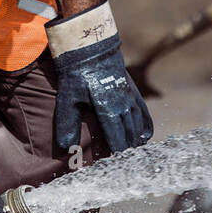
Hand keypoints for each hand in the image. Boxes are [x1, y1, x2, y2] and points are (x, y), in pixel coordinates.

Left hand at [47, 2, 152, 152]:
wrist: (90, 47)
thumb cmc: (76, 74)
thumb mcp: (68, 98)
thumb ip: (67, 124)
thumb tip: (66, 148)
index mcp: (108, 108)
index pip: (116, 138)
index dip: (117, 153)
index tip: (116, 165)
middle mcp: (123, 104)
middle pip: (129, 134)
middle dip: (127, 150)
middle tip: (124, 164)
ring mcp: (129, 97)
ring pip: (138, 124)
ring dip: (136, 140)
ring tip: (133, 154)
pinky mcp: (131, 90)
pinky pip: (143, 112)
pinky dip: (145, 126)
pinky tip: (144, 137)